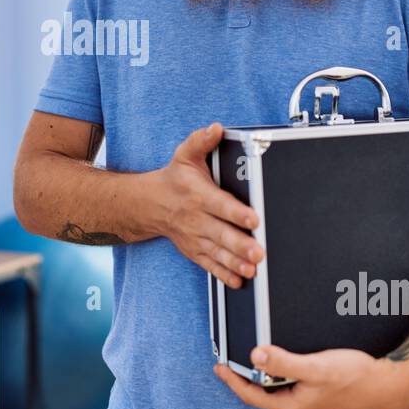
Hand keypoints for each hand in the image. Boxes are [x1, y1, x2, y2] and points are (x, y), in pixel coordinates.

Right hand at [149, 122, 261, 288]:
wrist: (149, 204)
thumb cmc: (174, 179)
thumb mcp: (184, 155)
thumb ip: (201, 140)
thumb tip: (216, 128)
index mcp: (198, 195)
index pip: (220, 204)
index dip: (237, 212)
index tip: (253, 218)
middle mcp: (197, 218)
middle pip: (221, 233)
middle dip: (240, 244)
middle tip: (258, 252)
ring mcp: (195, 237)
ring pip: (217, 252)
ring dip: (235, 262)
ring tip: (252, 269)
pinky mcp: (194, 251)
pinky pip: (209, 265)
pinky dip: (223, 274)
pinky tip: (238, 280)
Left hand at [213, 345, 408, 408]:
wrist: (396, 389)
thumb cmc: (360, 378)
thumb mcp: (317, 366)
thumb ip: (284, 362)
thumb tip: (254, 355)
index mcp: (295, 408)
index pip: (253, 396)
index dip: (233, 380)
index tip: (219, 366)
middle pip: (269, 395)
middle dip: (254, 377)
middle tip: (240, 357)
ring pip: (287, 394)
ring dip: (275, 377)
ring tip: (269, 358)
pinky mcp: (331, 407)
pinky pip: (304, 393)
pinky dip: (295, 380)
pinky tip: (301, 367)